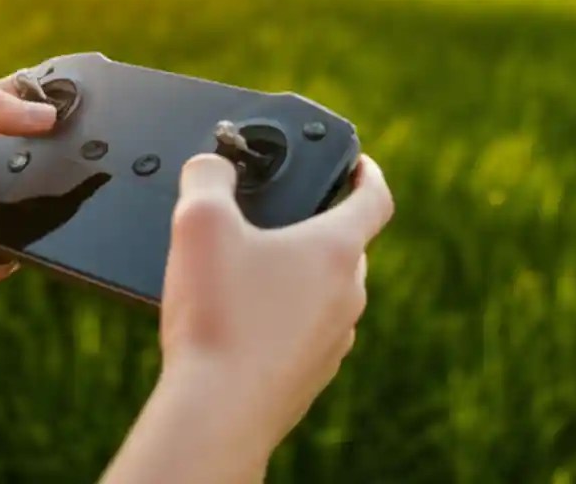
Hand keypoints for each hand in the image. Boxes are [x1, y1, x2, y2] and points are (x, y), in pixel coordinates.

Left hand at [0, 75, 57, 313]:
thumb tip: (48, 115)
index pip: (12, 101)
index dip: (45, 97)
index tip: (80, 106)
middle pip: (29, 162)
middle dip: (50, 173)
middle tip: (66, 182)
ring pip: (23, 216)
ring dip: (26, 229)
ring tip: (7, 235)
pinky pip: (2, 260)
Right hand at [102, 153, 393, 482]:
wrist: (217, 413)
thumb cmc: (218, 316)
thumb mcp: (199, 223)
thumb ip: (207, 178)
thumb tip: (212, 167)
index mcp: (336, 249)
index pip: (375, 197)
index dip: (366, 171)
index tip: (356, 162)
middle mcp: (347, 295)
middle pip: (346, 247)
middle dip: (315, 227)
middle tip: (276, 218)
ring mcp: (333, 340)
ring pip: (326, 293)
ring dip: (298, 277)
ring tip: (248, 273)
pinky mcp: (311, 375)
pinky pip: (306, 333)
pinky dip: (282, 320)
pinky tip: (240, 323)